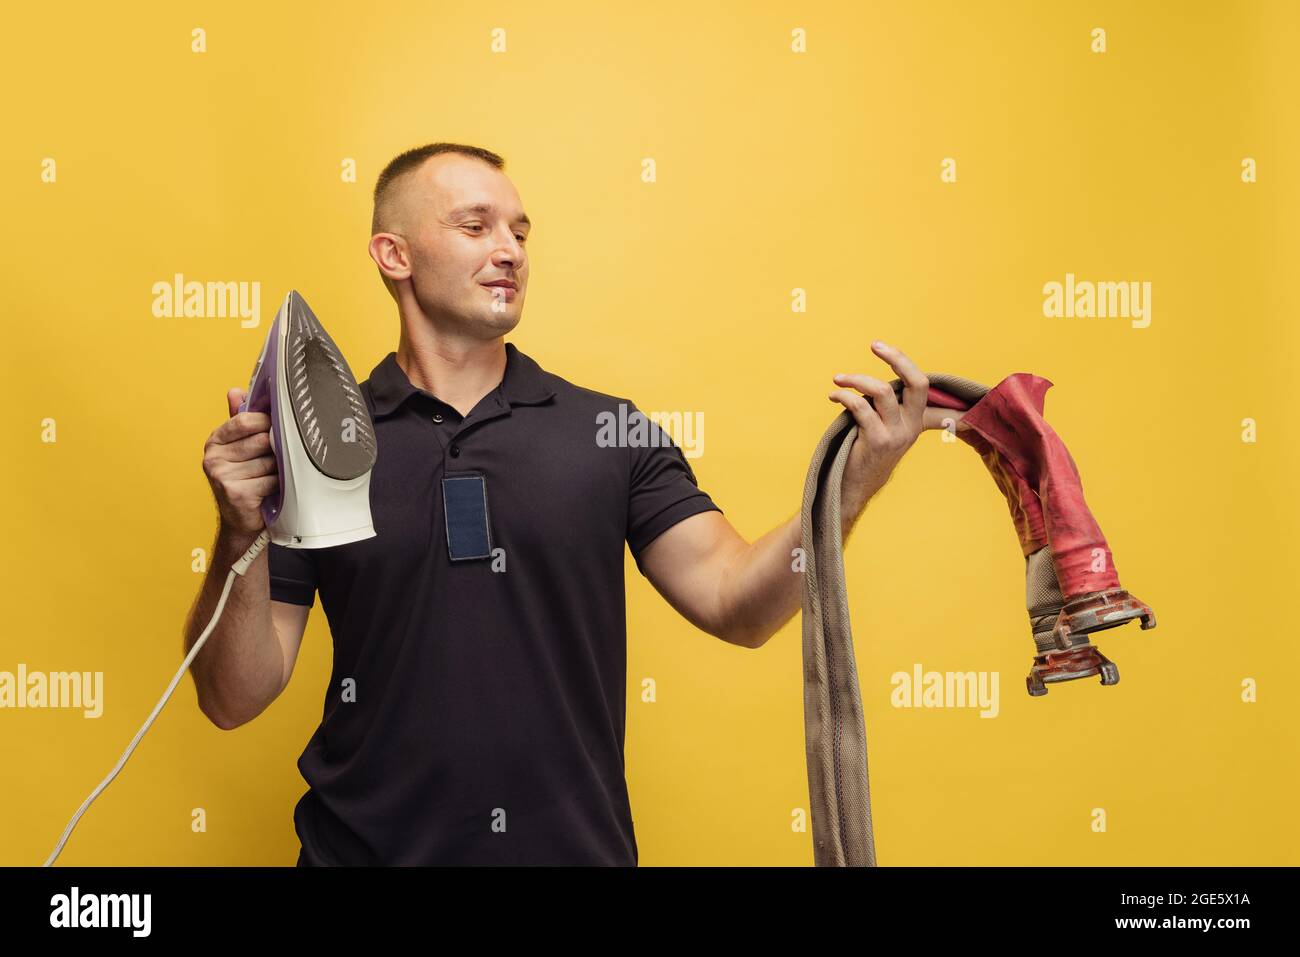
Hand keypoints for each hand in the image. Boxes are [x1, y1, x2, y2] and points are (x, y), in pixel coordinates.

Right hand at [202, 388, 278, 535]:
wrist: (241, 521)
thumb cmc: (245, 480)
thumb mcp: (239, 448)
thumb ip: (239, 420)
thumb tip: (235, 391)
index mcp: (215, 441)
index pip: (245, 420)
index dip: (267, 423)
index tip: (276, 428)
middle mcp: (214, 457)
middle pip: (261, 440)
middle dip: (276, 449)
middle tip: (275, 460)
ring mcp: (222, 476)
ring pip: (269, 461)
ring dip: (278, 469)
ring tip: (272, 476)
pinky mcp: (236, 493)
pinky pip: (271, 480)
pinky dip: (278, 485)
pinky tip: (272, 490)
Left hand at [827, 341, 964, 530]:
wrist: (859, 485)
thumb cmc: (870, 452)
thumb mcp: (891, 430)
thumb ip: (894, 408)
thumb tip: (888, 382)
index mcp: (916, 419)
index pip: (924, 385)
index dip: (909, 364)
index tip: (884, 347)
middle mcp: (911, 425)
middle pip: (917, 382)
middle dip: (896, 358)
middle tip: (875, 345)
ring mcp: (896, 434)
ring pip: (882, 392)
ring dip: (856, 380)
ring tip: (838, 379)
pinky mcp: (877, 441)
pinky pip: (860, 407)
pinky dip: (844, 396)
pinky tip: (834, 396)